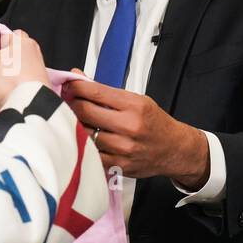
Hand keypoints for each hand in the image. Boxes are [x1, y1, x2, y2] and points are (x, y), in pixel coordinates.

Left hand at [64, 76, 207, 182]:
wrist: (175, 149)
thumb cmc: (155, 123)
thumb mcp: (137, 100)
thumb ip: (106, 91)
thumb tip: (79, 77)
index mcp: (134, 106)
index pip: (95, 92)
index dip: (76, 87)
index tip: (69, 85)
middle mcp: (129, 126)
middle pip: (85, 112)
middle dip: (71, 104)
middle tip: (67, 101)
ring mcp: (123, 148)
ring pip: (84, 133)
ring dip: (74, 125)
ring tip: (75, 119)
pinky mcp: (118, 165)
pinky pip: (90, 153)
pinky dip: (84, 145)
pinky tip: (84, 138)